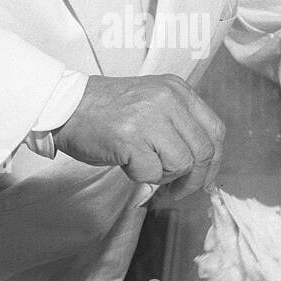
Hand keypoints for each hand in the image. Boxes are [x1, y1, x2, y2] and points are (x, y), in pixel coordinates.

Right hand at [53, 74, 224, 199]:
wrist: (65, 106)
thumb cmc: (107, 110)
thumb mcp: (152, 102)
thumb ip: (179, 125)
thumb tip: (203, 165)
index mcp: (177, 89)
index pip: (215, 130)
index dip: (214, 161)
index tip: (204, 178)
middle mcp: (168, 100)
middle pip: (203, 151)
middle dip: (194, 179)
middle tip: (177, 190)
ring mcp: (150, 117)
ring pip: (181, 164)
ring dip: (165, 176)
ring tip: (144, 167)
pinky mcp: (131, 138)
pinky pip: (153, 173)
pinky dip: (142, 177)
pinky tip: (128, 164)